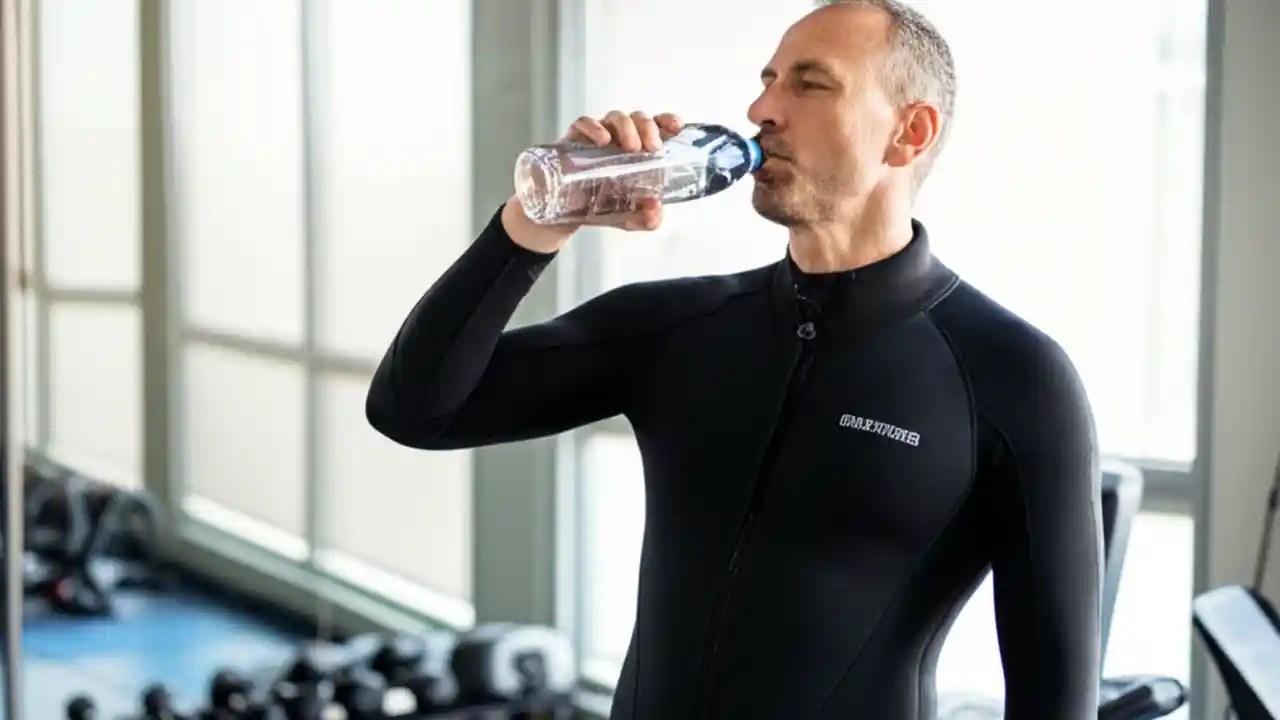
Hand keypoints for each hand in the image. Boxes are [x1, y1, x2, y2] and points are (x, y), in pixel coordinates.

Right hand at [505, 110, 683, 252]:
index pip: (657, 127)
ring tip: (631, 148)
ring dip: (627, 127)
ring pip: (615, 117)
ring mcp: (597, 137)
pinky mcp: (575, 140)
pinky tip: (602, 140)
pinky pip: (584, 123)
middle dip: (648, 127)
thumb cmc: (601, 207)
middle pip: (638, 118)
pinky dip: (594, 127)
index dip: (668, 121)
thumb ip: (648, 218)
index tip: (676, 127)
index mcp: (638, 151)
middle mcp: (620, 139)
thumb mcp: (630, 218)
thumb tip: (655, 206)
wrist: (564, 217)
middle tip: (651, 148)